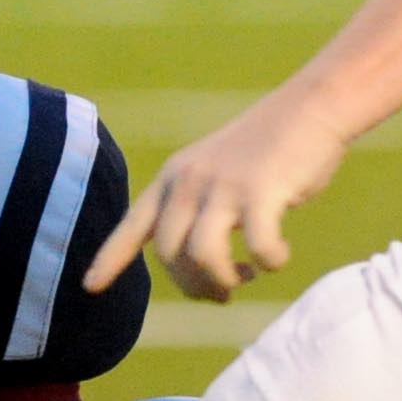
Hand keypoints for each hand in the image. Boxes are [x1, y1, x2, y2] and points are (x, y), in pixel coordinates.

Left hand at [83, 86, 349, 300]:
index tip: (90, 288)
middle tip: (224, 292)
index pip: (132, 225)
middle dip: (194, 285)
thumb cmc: (267, 150)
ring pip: (202, 257)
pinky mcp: (261, 192)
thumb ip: (198, 212)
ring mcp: (223, 186)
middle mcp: (189, 181)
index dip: (110, 259)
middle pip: (169, 255)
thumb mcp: (215, 173)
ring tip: (246, 277)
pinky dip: (269, 262)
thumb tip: (201, 272)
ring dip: (223, 279)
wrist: (310, 108)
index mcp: (172, 178)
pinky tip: (278, 257)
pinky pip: (257, 248)